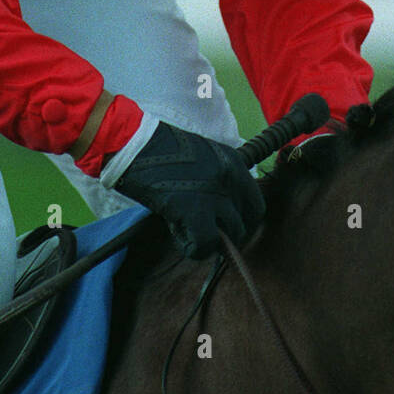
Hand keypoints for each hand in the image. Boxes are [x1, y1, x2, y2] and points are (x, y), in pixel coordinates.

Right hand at [115, 121, 264, 259]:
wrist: (136, 144)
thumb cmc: (164, 150)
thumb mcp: (204, 156)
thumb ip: (219, 181)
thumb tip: (224, 212)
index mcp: (235, 163)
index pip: (256, 205)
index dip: (243, 222)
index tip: (228, 228)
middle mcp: (230, 178)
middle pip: (245, 224)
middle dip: (228, 235)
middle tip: (208, 235)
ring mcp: (214, 194)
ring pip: (230, 236)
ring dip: (210, 242)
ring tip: (187, 232)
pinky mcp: (194, 209)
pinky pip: (206, 244)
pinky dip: (195, 248)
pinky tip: (179, 236)